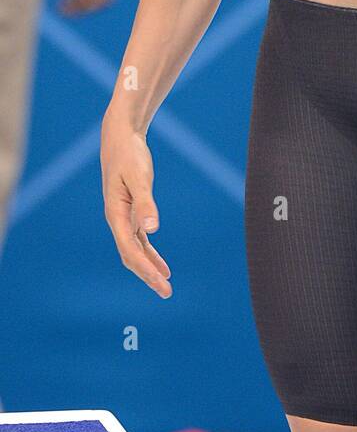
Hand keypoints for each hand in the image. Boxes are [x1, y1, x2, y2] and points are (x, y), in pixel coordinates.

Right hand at [101, 109, 171, 297]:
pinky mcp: (131, 211)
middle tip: (167, 293)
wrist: (120, 138)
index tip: (162, 282)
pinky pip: (139, 240)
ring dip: (149, 268)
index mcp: (116, 214)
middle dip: (148, 275)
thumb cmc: (129, 154)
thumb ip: (145, 202)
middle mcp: (117, 220)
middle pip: (131, 256)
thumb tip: (152, 229)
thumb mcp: (138, 176)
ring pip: (135, 251)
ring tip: (165, 285)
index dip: (146, 268)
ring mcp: (123, 217)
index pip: (131, 250)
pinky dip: (150, 253)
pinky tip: (161, 264)